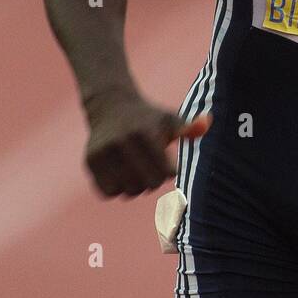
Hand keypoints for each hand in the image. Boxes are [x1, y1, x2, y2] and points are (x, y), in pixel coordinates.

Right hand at [84, 91, 210, 197]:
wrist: (110, 105)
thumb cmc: (148, 117)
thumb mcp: (170, 119)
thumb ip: (190, 127)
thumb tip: (207, 124)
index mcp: (143, 133)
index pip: (165, 173)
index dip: (169, 171)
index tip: (167, 163)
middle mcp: (121, 142)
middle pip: (147, 185)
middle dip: (153, 181)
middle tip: (151, 169)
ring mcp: (102, 152)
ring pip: (127, 191)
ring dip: (135, 187)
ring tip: (137, 172)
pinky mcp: (90, 161)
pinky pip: (108, 192)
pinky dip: (117, 189)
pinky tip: (121, 175)